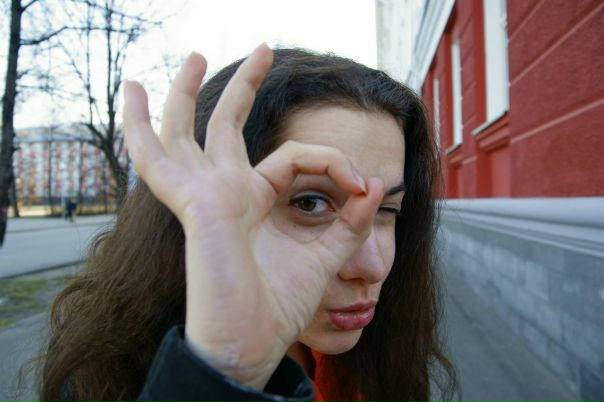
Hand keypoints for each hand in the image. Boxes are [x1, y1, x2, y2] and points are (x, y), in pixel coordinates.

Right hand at [123, 44, 383, 388]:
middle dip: (244, 86)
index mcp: (256, 202)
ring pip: (185, 132)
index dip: (337, 163)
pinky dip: (141, 129)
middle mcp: (227, 193)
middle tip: (261, 49)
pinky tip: (135, 96)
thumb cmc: (278, 308)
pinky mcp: (194, 204)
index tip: (366, 185)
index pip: (297, 157)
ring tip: (190, 55)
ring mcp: (205, 196)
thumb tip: (375, 184)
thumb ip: (350, 222)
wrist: (251, 344)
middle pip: (227, 127)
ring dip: (185, 93)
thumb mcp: (326, 257)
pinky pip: (158, 160)